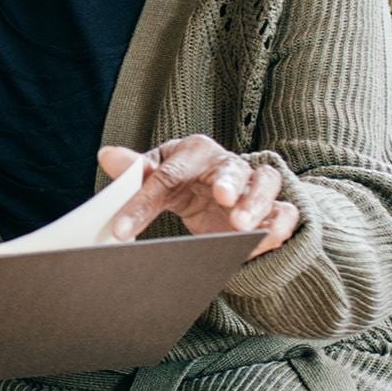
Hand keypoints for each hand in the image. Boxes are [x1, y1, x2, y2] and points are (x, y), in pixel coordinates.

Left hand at [100, 135, 299, 258]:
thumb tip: (106, 154)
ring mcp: (255, 184)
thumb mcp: (158, 175)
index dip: (142, 203)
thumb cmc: (184, 180)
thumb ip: (136, 172)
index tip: (120, 230)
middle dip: (228, 182)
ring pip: (266, 184)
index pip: (166, 175)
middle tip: (222, 198)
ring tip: (242, 226)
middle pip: (232, 168)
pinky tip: (266, 239)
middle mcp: (228, 163)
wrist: (218, 191)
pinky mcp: (274, 207)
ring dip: (256, 204)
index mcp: (194, 151)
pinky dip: (279, 224)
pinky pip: (285, 211)